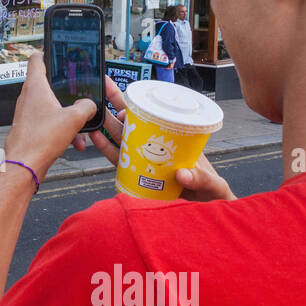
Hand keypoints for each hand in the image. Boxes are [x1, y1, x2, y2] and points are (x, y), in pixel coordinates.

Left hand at [2, 52, 99, 179]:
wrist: (25, 165)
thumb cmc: (40, 140)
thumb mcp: (74, 119)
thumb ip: (86, 106)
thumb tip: (89, 106)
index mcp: (35, 86)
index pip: (36, 58)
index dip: (47, 52)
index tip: (56, 51)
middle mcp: (28, 97)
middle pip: (48, 83)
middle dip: (65, 89)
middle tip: (78, 91)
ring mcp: (27, 112)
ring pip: (51, 106)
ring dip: (67, 114)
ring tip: (79, 126)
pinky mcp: (30, 127)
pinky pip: (49, 122)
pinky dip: (62, 128)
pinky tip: (74, 141)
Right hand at [84, 75, 235, 201]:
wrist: (207, 214)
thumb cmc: (213, 194)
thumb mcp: (212, 186)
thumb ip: (200, 179)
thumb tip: (182, 174)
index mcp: (176, 142)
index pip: (155, 119)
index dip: (140, 108)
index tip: (125, 107)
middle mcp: (158, 147)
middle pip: (134, 123)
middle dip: (116, 106)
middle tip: (100, 90)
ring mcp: (145, 160)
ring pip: (122, 138)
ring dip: (106, 125)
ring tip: (91, 114)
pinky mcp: (136, 175)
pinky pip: (119, 160)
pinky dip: (106, 149)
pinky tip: (96, 138)